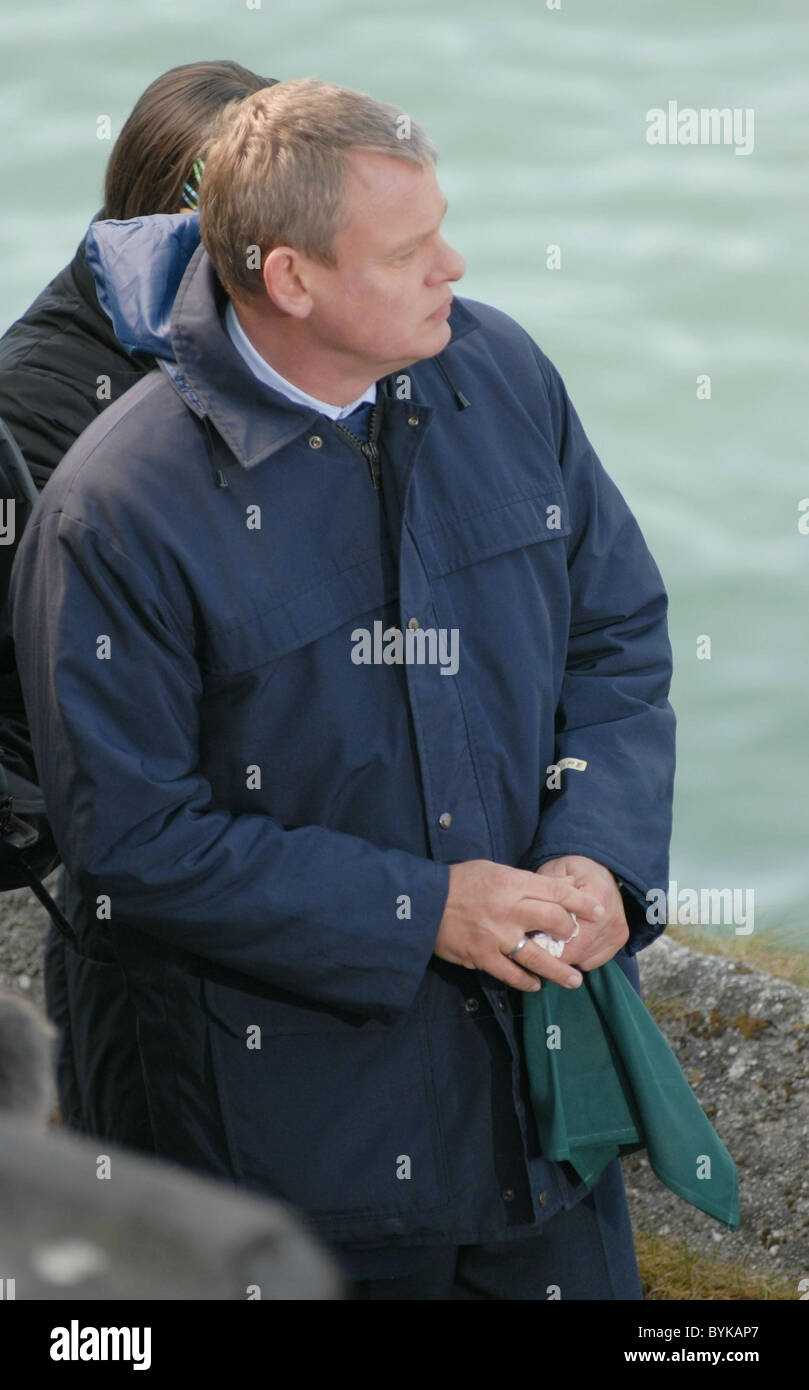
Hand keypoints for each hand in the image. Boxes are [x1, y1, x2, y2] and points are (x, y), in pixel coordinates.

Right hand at [433, 859, 607, 991]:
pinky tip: (535, 984)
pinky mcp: (483, 957)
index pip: (558, 891)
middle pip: (554, 922)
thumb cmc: (458, 882)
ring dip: (559, 971)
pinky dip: (527, 981)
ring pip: (539, 957)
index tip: (598, 911)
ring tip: (574, 980)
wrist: (422, 902)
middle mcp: (510, 910)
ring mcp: (497, 936)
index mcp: (513, 884)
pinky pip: (512, 974)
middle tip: (575, 939)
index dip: (582, 903)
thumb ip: (521, 883)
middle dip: (570, 932)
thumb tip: (549, 891)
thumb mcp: (493, 871)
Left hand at [534, 855, 628, 970]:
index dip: (546, 938)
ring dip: (567, 954)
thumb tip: (538, 913)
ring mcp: (617, 930)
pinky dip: (579, 955)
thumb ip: (547, 890)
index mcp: (596, 896)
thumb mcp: (555, 870)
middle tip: (541, 937)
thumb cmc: (574, 870)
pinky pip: (592, 961)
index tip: (533, 934)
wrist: (602, 869)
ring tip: (557, 936)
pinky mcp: (619, 939)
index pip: (568, 933)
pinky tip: (572, 940)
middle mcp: (611, 917)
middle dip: (554, 949)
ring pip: (583, 959)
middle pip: (576, 951)